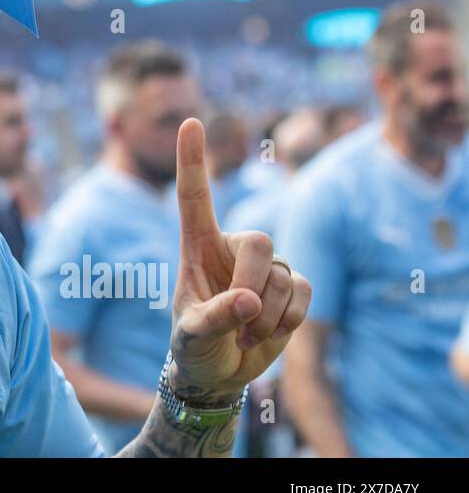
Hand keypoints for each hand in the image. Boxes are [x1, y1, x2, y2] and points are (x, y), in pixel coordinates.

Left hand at [167, 118, 310, 402]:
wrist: (218, 371)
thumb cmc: (193, 345)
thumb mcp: (190, 335)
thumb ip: (213, 318)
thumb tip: (248, 301)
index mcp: (197, 245)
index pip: (194, 196)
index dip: (192, 159)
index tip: (189, 121)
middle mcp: (232, 247)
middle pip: (258, 243)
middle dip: (253, 283)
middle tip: (239, 316)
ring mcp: (266, 266)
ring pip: (283, 275)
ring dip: (267, 315)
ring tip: (244, 334)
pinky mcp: (292, 287)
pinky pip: (304, 292)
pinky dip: (288, 320)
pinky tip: (267, 334)